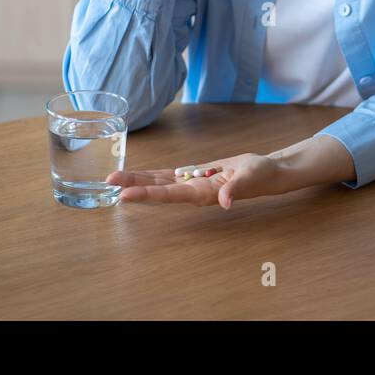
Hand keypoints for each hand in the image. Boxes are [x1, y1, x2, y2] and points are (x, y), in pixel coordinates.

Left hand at [106, 152, 282, 208]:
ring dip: (138, 180)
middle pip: (157, 190)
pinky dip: (152, 175)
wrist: (266, 172)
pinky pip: (168, 176)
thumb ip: (236, 189)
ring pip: (159, 182)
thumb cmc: (260, 174)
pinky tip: (138, 175)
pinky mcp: (194, 175)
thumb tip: (225, 202)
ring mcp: (191, 184)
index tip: (125, 195)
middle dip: (133, 186)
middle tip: (109, 181)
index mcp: (203, 194)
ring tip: (114, 177)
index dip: (147, 195)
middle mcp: (192, 192)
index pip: (169, 195)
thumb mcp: (250, 177)